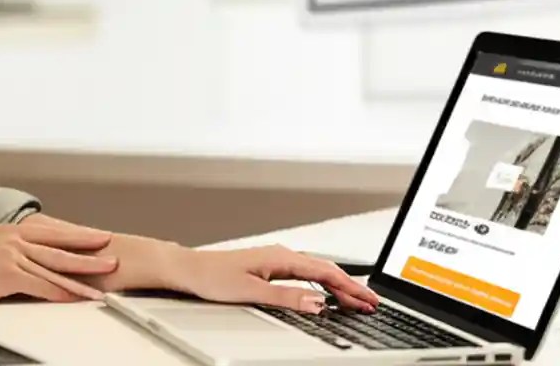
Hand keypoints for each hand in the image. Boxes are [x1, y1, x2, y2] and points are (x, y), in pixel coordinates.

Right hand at [0, 219, 118, 305]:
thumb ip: (0, 250)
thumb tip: (11, 259)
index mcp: (7, 231)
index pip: (49, 231)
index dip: (74, 235)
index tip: (93, 237)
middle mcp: (12, 238)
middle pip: (60, 243)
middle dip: (89, 249)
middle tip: (112, 252)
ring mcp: (10, 255)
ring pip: (56, 265)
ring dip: (83, 275)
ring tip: (104, 281)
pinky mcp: (6, 274)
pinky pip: (41, 284)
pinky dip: (61, 292)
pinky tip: (75, 297)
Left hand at [172, 245, 379, 314]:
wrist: (189, 269)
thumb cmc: (213, 277)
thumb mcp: (252, 291)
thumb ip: (287, 298)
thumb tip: (318, 304)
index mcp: (281, 258)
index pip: (325, 273)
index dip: (350, 288)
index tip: (367, 301)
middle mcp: (281, 255)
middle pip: (325, 271)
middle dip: (350, 288)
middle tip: (370, 304)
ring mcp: (276, 260)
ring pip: (316, 272)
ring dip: (337, 286)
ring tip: (355, 301)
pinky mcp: (270, 267)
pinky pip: (304, 275)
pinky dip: (321, 284)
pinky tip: (325, 294)